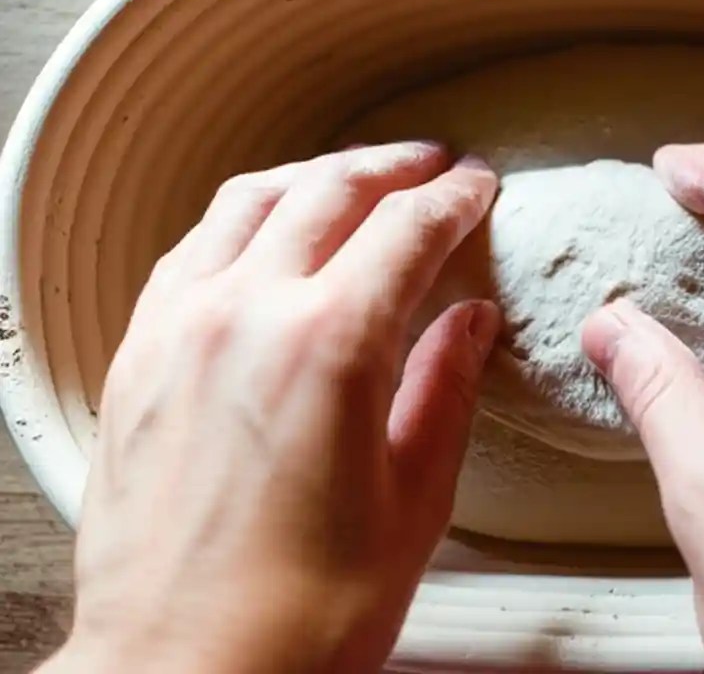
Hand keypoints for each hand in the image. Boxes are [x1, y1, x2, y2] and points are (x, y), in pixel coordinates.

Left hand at [41, 143, 499, 672]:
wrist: (185, 669)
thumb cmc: (303, 611)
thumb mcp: (415, 500)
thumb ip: (446, 390)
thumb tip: (470, 324)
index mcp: (331, 345)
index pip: (407, 229)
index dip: (455, 199)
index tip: (478, 189)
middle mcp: (247, 315)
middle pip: (329, 192)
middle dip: (392, 168)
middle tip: (432, 167)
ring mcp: (180, 329)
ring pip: (249, 202)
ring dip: (313, 176)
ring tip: (353, 178)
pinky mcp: (138, 357)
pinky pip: (190, 251)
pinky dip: (241, 221)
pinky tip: (263, 235)